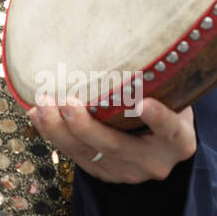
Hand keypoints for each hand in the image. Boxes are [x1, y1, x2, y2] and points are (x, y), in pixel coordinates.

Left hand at [26, 96, 195, 183]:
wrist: (163, 145)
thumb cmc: (169, 106)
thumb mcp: (175, 96)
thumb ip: (159, 81)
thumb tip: (132, 41)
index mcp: (179, 142)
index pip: (171, 131)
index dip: (158, 119)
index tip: (144, 102)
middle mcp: (153, 162)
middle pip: (116, 147)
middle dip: (87, 127)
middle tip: (68, 102)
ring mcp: (126, 172)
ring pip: (88, 154)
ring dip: (60, 130)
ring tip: (43, 104)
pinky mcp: (103, 174)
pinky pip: (74, 156)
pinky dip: (53, 134)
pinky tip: (38, 114)